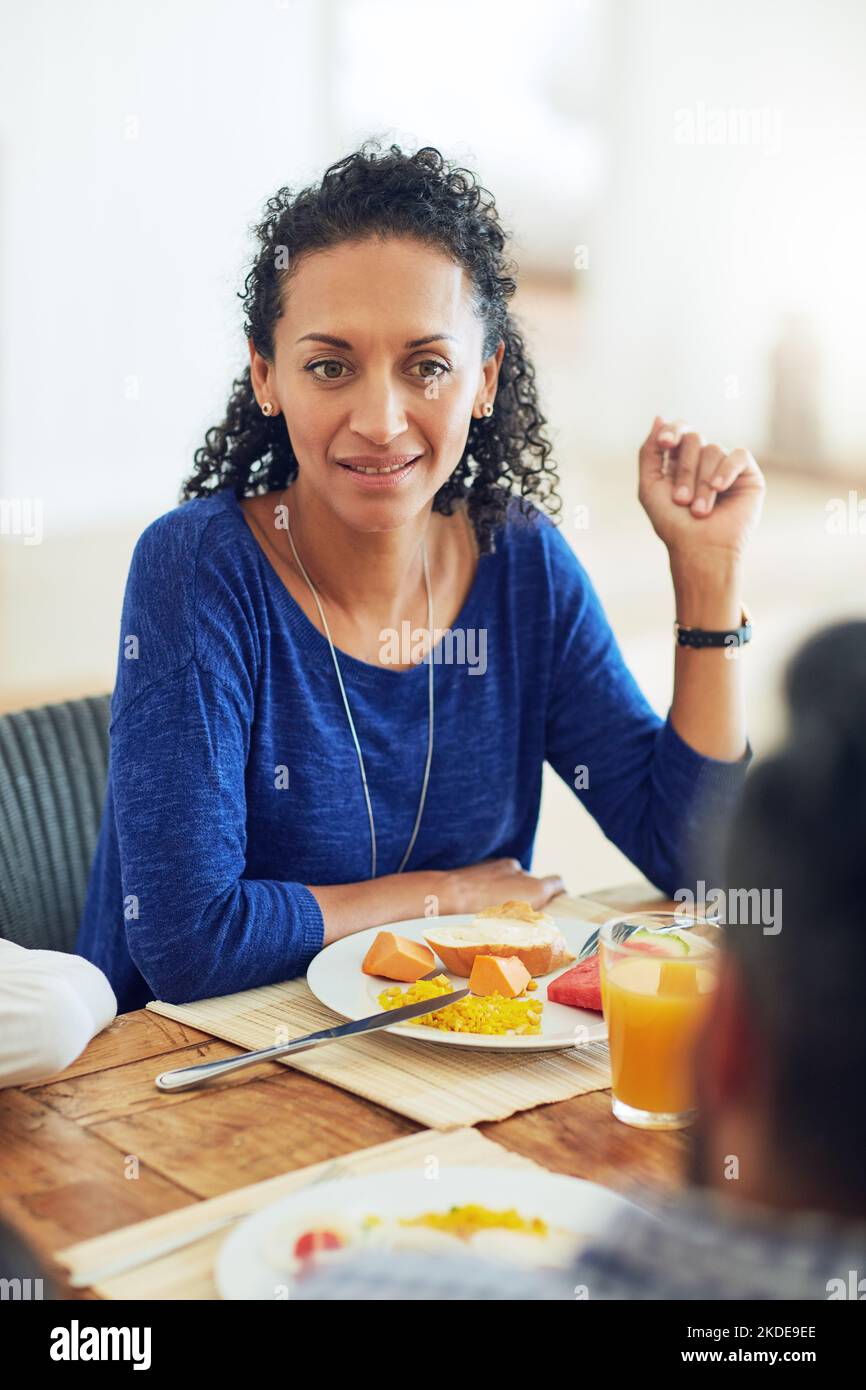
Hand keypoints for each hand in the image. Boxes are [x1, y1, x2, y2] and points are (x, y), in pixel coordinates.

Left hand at [441, 858, 564, 914]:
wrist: (452, 895)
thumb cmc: (483, 913)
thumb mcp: (514, 922)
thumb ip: (530, 912)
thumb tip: (536, 914)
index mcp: (535, 889)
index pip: (557, 883)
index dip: (557, 891)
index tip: (553, 901)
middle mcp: (522, 872)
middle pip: (532, 881)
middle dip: (527, 894)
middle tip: (516, 912)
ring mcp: (503, 866)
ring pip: (514, 877)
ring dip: (509, 888)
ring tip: (495, 906)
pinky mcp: (487, 864)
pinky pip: (497, 873)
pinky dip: (494, 883)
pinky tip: (482, 898)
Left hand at [638, 417, 764, 566]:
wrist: (700, 549)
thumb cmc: (673, 524)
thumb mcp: (650, 486)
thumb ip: (650, 452)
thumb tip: (659, 417)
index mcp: (681, 462)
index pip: (679, 431)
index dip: (672, 431)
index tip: (666, 444)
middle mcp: (704, 462)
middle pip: (695, 439)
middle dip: (685, 471)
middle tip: (681, 501)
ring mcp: (726, 467)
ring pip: (714, 450)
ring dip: (702, 483)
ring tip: (700, 510)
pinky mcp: (748, 475)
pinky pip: (738, 455)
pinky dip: (726, 471)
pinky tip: (719, 489)